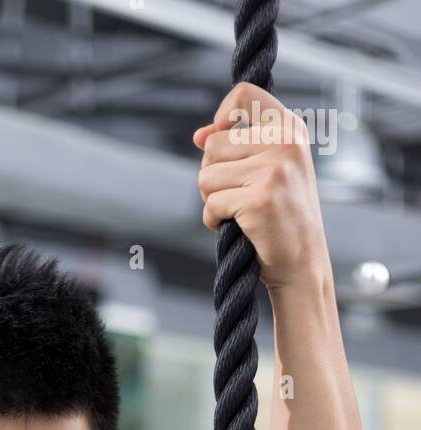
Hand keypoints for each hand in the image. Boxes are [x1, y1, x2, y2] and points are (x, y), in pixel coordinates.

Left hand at [193, 81, 331, 292]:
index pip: (244, 94)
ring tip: (238, 212)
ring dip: (212, 200)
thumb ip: (237, 146)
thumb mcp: (270, 169)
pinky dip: (214, 220)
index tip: (219, 137)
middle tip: (236, 195)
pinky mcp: (259, 199)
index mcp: (290, 128)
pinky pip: (210, 203)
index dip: (221, 116)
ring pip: (206, 176)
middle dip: (213, 175)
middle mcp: (285, 143)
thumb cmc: (282, 216)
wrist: (303, 263)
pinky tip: (236, 227)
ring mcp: (274, 170)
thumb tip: (199, 136)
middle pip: (213, 145)